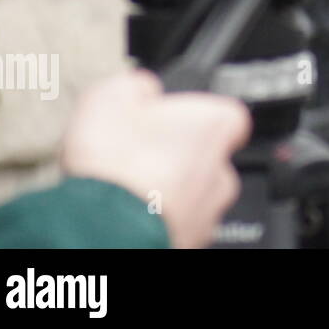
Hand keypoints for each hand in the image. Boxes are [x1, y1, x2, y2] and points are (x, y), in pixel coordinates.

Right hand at [61, 69, 251, 248]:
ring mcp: (208, 211)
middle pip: (206, 156)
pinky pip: (176, 224)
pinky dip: (156, 219)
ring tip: (126, 189)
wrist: (103, 230)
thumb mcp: (111, 95)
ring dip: (166, 191)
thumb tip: (144, 89)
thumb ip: (138, 85)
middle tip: (138, 156)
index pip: (225, 115)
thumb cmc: (115, 166)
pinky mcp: (190, 243)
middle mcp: (222, 170)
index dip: (192, 115)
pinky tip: (126, 212)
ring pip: (191, 194)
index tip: (167, 119)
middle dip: (176, 157)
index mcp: (215, 126)